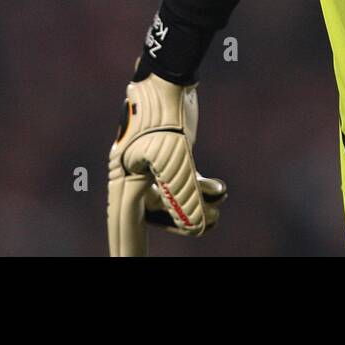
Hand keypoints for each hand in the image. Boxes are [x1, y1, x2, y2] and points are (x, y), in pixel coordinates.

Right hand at [107, 68, 227, 255]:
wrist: (169, 75)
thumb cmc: (164, 112)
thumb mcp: (176, 157)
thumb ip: (185, 196)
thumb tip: (197, 228)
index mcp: (125, 179)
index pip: (125, 225)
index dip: (127, 251)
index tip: (126, 269)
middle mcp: (133, 176)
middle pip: (156, 218)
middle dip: (184, 221)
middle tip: (210, 219)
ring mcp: (150, 167)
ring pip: (173, 203)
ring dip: (197, 205)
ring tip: (219, 198)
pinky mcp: (168, 156)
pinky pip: (182, 185)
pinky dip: (200, 189)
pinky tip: (218, 187)